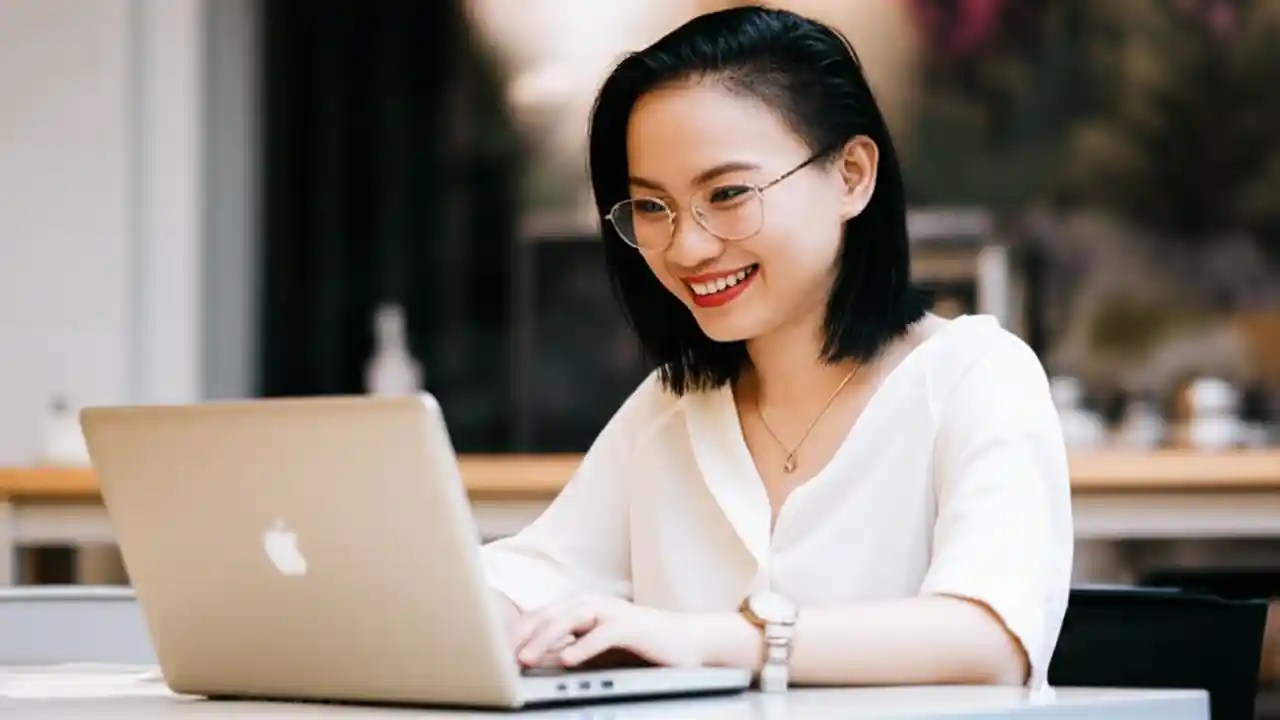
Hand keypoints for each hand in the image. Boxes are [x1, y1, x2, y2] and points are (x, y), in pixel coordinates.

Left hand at [512, 595, 708, 668]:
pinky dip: (582, 646)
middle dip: (522, 635)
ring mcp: (613, 612)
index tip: (494, 654)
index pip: (541, 617)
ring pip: (570, 620)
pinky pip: (602, 634)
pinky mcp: (631, 626)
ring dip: (544, 639)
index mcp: (582, 608)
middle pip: (549, 615)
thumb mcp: (598, 651)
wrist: (688, 643)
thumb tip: (535, 660)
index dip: (516, 634)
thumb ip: (568, 650)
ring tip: (524, 658)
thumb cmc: (641, 647)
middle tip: (499, 656)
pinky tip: (566, 659)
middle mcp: (594, 604)